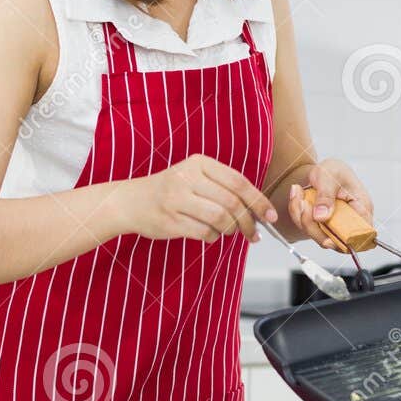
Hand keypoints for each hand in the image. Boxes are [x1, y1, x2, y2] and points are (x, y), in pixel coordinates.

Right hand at [121, 154, 277, 242]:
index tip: (270, 215)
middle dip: (248, 222)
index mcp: (199, 163)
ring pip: (220, 219)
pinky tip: (211, 235)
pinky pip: (204, 233)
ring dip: (231, 230)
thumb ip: (222, 186)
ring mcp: (177, 199)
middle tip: (254, 233)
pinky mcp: (170, 220)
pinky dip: (213, 237)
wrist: (130, 201)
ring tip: (230, 232)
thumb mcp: (194, 176)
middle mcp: (187, 178)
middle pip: (232, 202)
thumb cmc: (169, 190)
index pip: (238, 182)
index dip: (258, 200)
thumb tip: (257, 209)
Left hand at [287, 159, 373, 250]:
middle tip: (303, 203)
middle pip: (336, 241)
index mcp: (362, 207)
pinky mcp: (323, 227)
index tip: (328, 238)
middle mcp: (351, 221)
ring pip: (318, 237)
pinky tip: (298, 196)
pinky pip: (308, 229)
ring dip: (302, 218)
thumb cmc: (333, 171)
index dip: (347, 241)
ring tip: (299, 194)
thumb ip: (326, 195)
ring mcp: (336, 226)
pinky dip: (298, 214)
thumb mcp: (330, 176)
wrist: (321, 171)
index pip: (362, 234)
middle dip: (314, 226)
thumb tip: (322, 216)